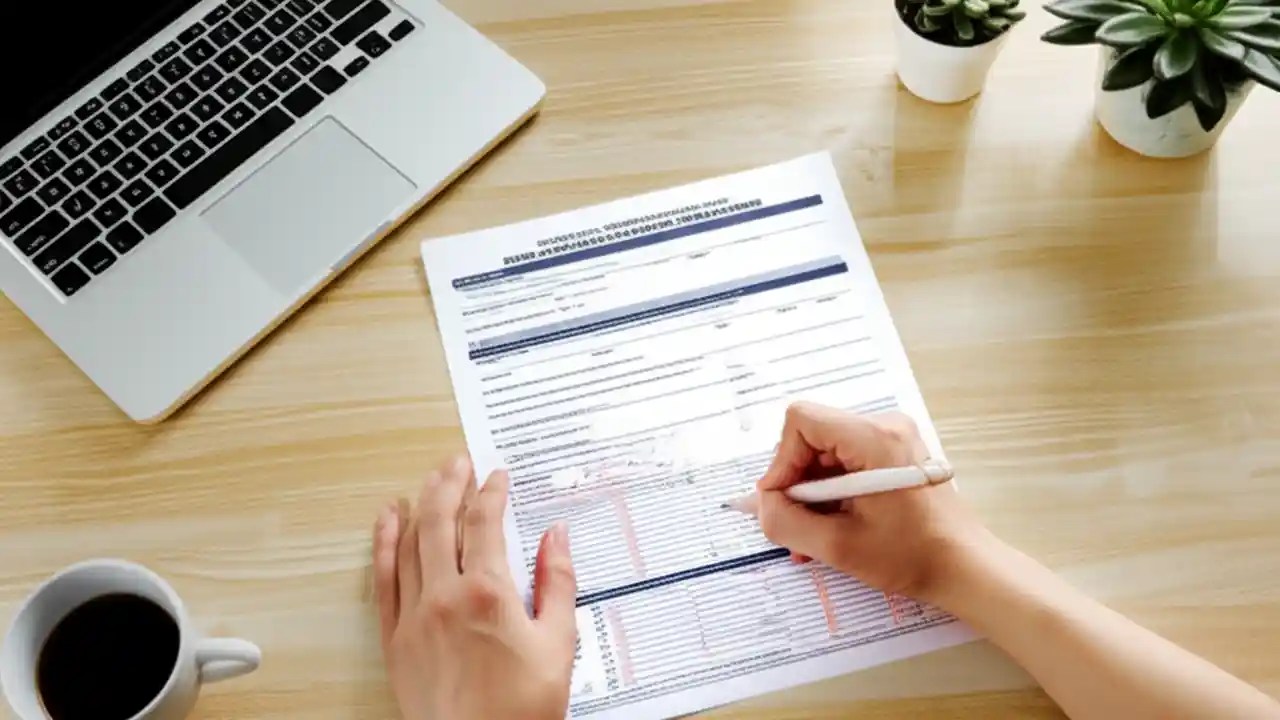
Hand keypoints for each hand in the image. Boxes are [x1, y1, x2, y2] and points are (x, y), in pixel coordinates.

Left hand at [373, 455, 576, 719]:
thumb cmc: (522, 709)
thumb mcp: (559, 644)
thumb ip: (558, 582)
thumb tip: (555, 537)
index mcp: (489, 593)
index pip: (485, 522)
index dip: (491, 491)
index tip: (498, 477)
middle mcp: (445, 597)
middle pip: (440, 520)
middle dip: (450, 483)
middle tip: (458, 462)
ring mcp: (415, 616)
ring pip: (409, 542)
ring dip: (420, 504)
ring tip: (430, 480)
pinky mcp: (395, 638)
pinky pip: (384, 578)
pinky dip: (384, 543)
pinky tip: (387, 522)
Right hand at [755, 402, 989, 600]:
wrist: (966, 566)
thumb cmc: (913, 556)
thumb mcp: (838, 546)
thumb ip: (787, 522)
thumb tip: (758, 505)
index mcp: (874, 438)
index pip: (802, 421)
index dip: (781, 460)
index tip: (779, 500)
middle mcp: (884, 426)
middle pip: (812, 437)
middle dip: (795, 482)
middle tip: (793, 524)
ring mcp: (892, 438)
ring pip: (825, 453)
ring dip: (810, 493)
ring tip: (810, 537)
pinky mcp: (894, 453)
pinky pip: (845, 463)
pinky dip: (830, 493)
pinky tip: (828, 527)